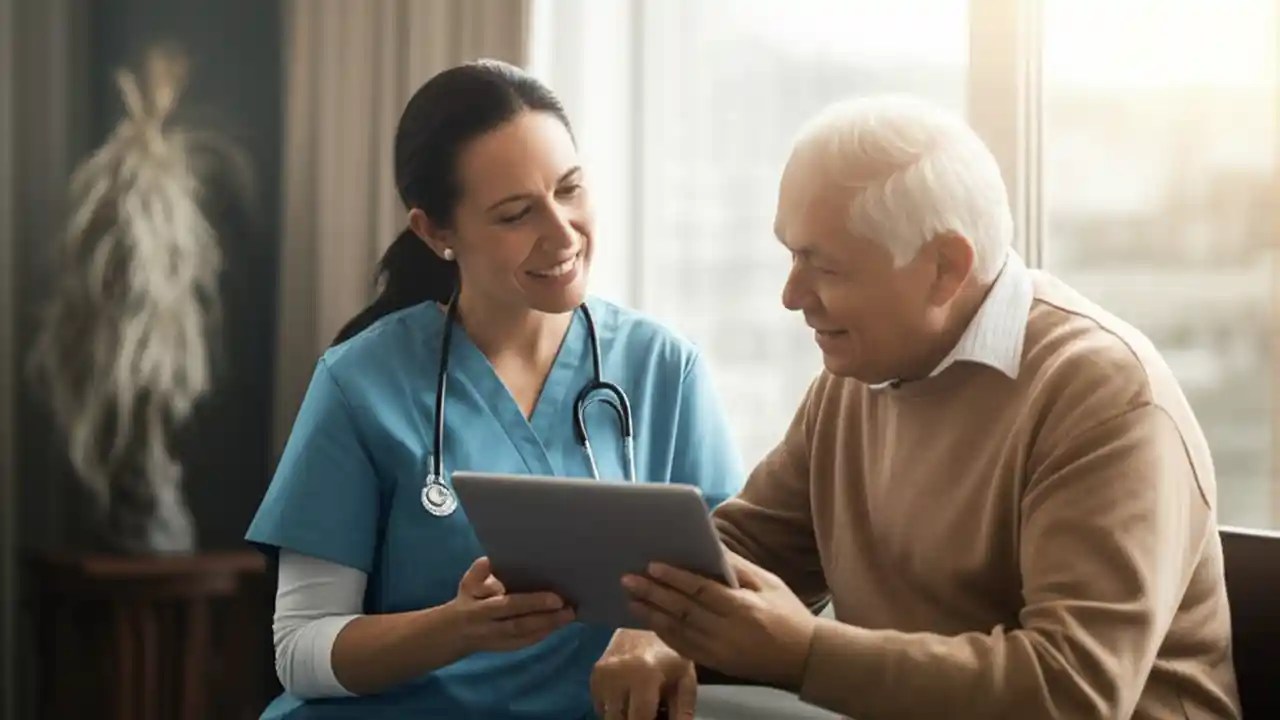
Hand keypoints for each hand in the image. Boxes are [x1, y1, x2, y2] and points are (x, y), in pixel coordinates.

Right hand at [445, 556, 574, 655]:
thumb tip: (494, 559)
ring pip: (525, 636)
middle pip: (520, 624)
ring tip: (568, 616)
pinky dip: (543, 634)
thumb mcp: (468, 582)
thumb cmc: (468, 599)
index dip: (532, 603)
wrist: (454, 632)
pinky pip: (526, 643)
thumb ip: (481, 570)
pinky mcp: (505, 648)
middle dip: (546, 618)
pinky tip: (558, 625)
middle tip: (569, 609)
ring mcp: (498, 641)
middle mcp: (489, 627)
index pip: (508, 606)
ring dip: (549, 627)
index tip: (556, 597)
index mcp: (479, 609)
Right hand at [591, 629, 695, 718]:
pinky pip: (600, 705)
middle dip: (634, 718)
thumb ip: (683, 711)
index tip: (655, 718)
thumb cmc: (671, 656)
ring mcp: (602, 673)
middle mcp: (617, 674)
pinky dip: (614, 708)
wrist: (648, 627)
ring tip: (639, 706)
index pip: (639, 718)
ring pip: (609, 715)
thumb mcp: (685, 681)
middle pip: (620, 719)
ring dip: (623, 715)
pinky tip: (628, 697)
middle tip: (647, 713)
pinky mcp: (594, 673)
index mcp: (644, 676)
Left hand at [623, 552, 817, 689]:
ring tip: (631, 598)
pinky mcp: (714, 664)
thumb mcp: (769, 584)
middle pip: (682, 610)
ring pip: (677, 631)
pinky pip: (683, 647)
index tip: (652, 566)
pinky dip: (664, 633)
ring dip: (651, 614)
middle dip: (653, 594)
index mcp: (742, 608)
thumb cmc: (788, 614)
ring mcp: (718, 651)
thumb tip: (711, 544)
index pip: (701, 590)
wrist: (803, 658)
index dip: (674, 578)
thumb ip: (738, 567)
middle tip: (628, 580)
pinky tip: (650, 620)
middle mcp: (726, 631)